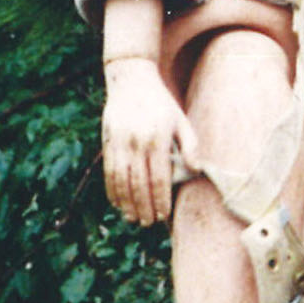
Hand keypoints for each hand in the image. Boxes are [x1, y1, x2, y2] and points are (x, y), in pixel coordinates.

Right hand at [100, 58, 200, 224]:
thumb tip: (196, 170)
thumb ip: (190, 145)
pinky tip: (117, 202)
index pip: (159, 178)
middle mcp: (137, 142)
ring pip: (121, 180)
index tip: (163, 216)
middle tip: (148, 223)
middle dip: (143, 207)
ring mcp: (120, 142)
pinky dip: (112, 189)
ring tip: (133, 218)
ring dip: (126, 203)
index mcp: (158, 138)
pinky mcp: (107, 140)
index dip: (161, 200)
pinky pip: (108, 170)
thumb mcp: (181, 119)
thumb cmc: (161, 103)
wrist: (131, 80)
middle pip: (139, 184)